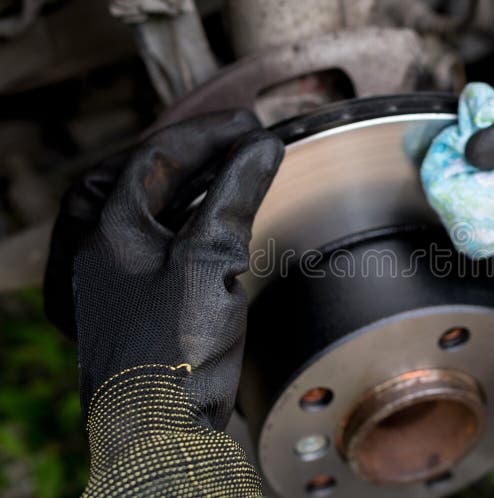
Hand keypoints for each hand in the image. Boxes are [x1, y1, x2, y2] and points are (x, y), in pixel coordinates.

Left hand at [44, 110, 283, 426]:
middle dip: (189, 155)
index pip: (156, 157)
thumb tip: (260, 148)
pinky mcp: (126, 302)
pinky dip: (182, 223)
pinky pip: (151, 243)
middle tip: (234, 142)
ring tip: (231, 173)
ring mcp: (108, 277)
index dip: (207, 135)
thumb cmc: (173, 350)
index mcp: (104, 228)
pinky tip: (212, 224)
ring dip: (187, 188)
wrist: (160, 427)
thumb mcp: (210, 259)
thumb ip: (234, 195)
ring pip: (145, 211)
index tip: (251, 128)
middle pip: (140, 177)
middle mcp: (96, 248)